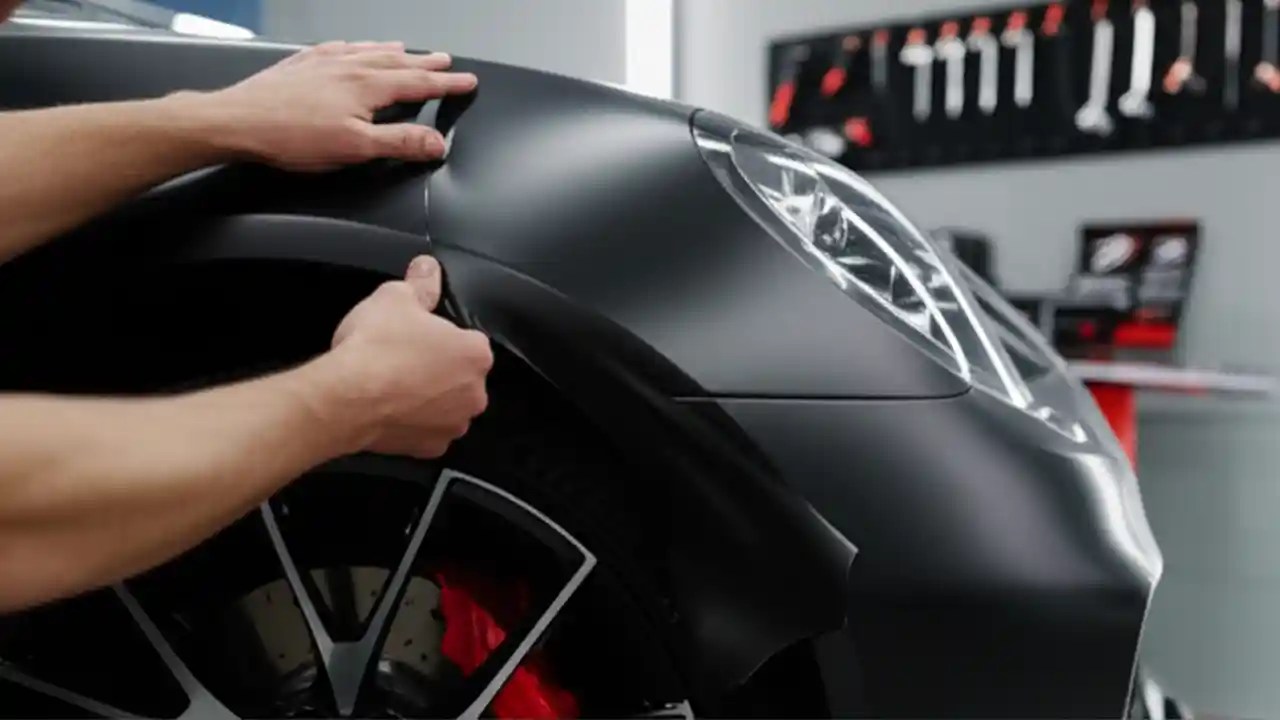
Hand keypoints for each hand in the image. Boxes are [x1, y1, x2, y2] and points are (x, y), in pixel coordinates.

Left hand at [209, 41, 477, 170]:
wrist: (239, 120)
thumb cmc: (293, 137)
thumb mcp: (356, 148)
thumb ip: (399, 143)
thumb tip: (437, 143)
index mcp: (368, 87)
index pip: (419, 84)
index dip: (447, 85)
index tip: (467, 82)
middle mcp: (350, 67)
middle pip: (398, 62)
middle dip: (426, 64)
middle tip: (445, 61)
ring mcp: (324, 62)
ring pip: (369, 51)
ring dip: (393, 52)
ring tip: (407, 51)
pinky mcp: (301, 64)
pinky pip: (337, 49)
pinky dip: (354, 47)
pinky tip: (352, 48)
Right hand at [326, 256, 492, 457]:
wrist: (344, 399)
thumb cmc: (374, 348)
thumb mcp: (394, 297)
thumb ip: (419, 283)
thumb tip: (427, 268)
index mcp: (475, 353)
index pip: (467, 339)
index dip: (439, 334)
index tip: (416, 334)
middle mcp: (474, 393)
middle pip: (459, 374)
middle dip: (437, 367)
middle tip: (401, 358)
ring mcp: (454, 424)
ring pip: (445, 404)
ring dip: (427, 396)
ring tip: (392, 384)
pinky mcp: (430, 449)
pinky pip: (426, 430)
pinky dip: (412, 422)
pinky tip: (388, 408)